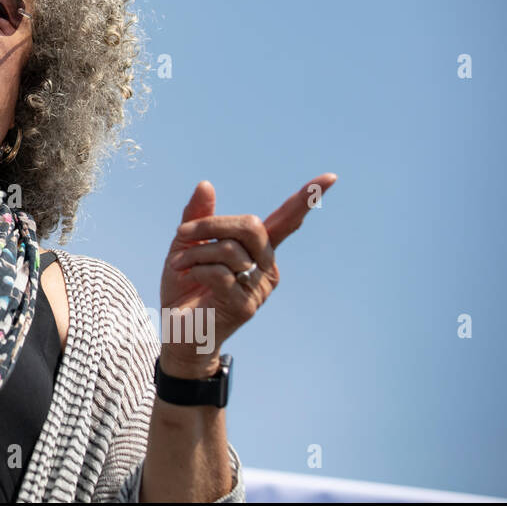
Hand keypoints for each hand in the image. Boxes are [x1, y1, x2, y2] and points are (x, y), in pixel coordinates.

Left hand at [157, 173, 337, 377]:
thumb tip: (206, 184)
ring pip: (230, 249)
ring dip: (194, 252)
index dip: (305, 199)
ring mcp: (260, 287)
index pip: (286, 220)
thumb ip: (198, 216)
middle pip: (251, 226)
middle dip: (211, 224)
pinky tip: (186, 277)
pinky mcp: (247, 305)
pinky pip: (221, 272)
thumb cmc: (185, 284)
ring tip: (178, 264)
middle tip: (182, 234)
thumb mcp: (186, 244)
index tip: (330, 177)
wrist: (176, 327)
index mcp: (257, 249)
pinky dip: (195, 268)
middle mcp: (266, 266)